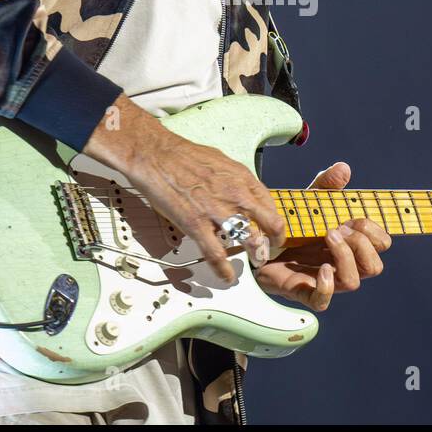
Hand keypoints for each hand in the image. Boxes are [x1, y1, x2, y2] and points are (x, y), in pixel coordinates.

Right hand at [82, 95, 285, 282]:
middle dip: (273, 242)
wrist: (157, 155)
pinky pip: (216, 255)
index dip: (275, 222)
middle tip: (269, 250)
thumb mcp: (221, 162)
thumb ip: (235, 181)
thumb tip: (242, 193)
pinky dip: (224, 270)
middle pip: (270, 225)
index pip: (271, 205)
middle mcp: (236, 195)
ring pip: (249, 241)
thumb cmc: (184, 156)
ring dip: (254, 256)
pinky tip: (227, 276)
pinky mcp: (197, 225)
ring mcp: (218, 211)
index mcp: (243, 178)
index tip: (273, 231)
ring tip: (253, 263)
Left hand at [253, 161, 391, 310]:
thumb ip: (326, 185)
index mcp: (349, 244)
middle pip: (374, 266)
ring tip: (328, 236)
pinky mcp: (302, 292)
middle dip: (362, 244)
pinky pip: (322, 302)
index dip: (375, 232)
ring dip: (345, 257)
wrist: (258, 240)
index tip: (355, 219)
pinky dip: (326, 287)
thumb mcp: (310, 201)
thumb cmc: (291, 225)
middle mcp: (341, 264)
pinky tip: (322, 269)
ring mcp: (324, 280)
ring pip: (354, 281)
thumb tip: (344, 169)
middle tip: (338, 228)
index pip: (381, 245)